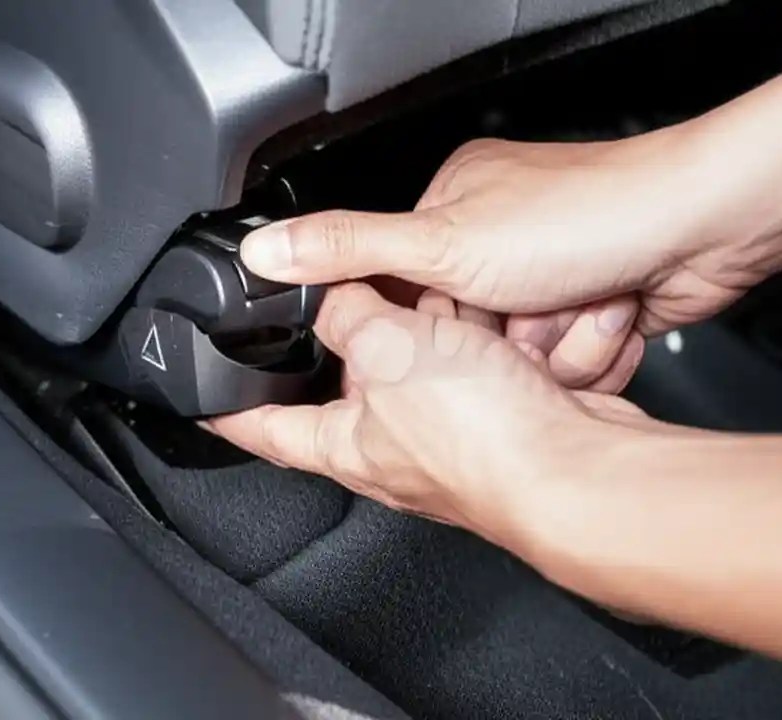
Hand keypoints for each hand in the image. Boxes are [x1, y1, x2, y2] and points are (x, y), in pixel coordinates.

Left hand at [208, 283, 640, 541]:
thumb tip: (328, 291)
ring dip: (435, 325)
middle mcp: (393, 448)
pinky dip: (486, 337)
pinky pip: (482, 363)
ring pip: (426, 360)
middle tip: (362, 291)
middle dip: (361, 327)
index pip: (263, 428)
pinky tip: (498, 318)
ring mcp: (451, 436)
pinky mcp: (504, 420)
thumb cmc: (484, 439)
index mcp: (345, 446)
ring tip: (444, 298)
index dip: (226, 410)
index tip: (201, 399)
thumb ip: (348, 312)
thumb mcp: (387, 349)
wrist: (579, 467)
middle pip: (355, 375)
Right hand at [240, 127, 781, 390]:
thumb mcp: (443, 244)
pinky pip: (557, 368)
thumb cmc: (585, 217)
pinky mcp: (582, 313)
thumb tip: (262, 254)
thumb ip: (346, 252)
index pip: (388, 290)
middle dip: (489, 347)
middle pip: (451, 337)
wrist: (703, 231)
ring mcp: (542, 280)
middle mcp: (491, 244)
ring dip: (545, 353)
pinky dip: (583, 356)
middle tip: (515, 328)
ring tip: (573, 316)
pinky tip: (603, 323)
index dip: (406, 328)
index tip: (422, 345)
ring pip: (507, 361)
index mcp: (443, 210)